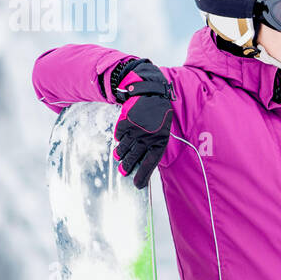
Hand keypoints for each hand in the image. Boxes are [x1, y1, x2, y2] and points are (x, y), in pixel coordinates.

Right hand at [111, 58, 173, 188]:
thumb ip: (153, 146)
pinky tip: (121, 139)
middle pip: (134, 158)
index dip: (143, 176)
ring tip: (119, 157)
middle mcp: (147, 138)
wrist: (151, 94)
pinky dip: (119, 139)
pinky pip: (119, 136)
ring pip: (124, 149)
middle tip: (123, 171)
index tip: (137, 185)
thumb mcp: (162, 132)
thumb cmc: (158, 117)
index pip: (149, 164)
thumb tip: (141, 163)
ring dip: (121, 154)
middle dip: (127, 166)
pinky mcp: (125, 123)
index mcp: (159, 142)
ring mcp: (135, 131)